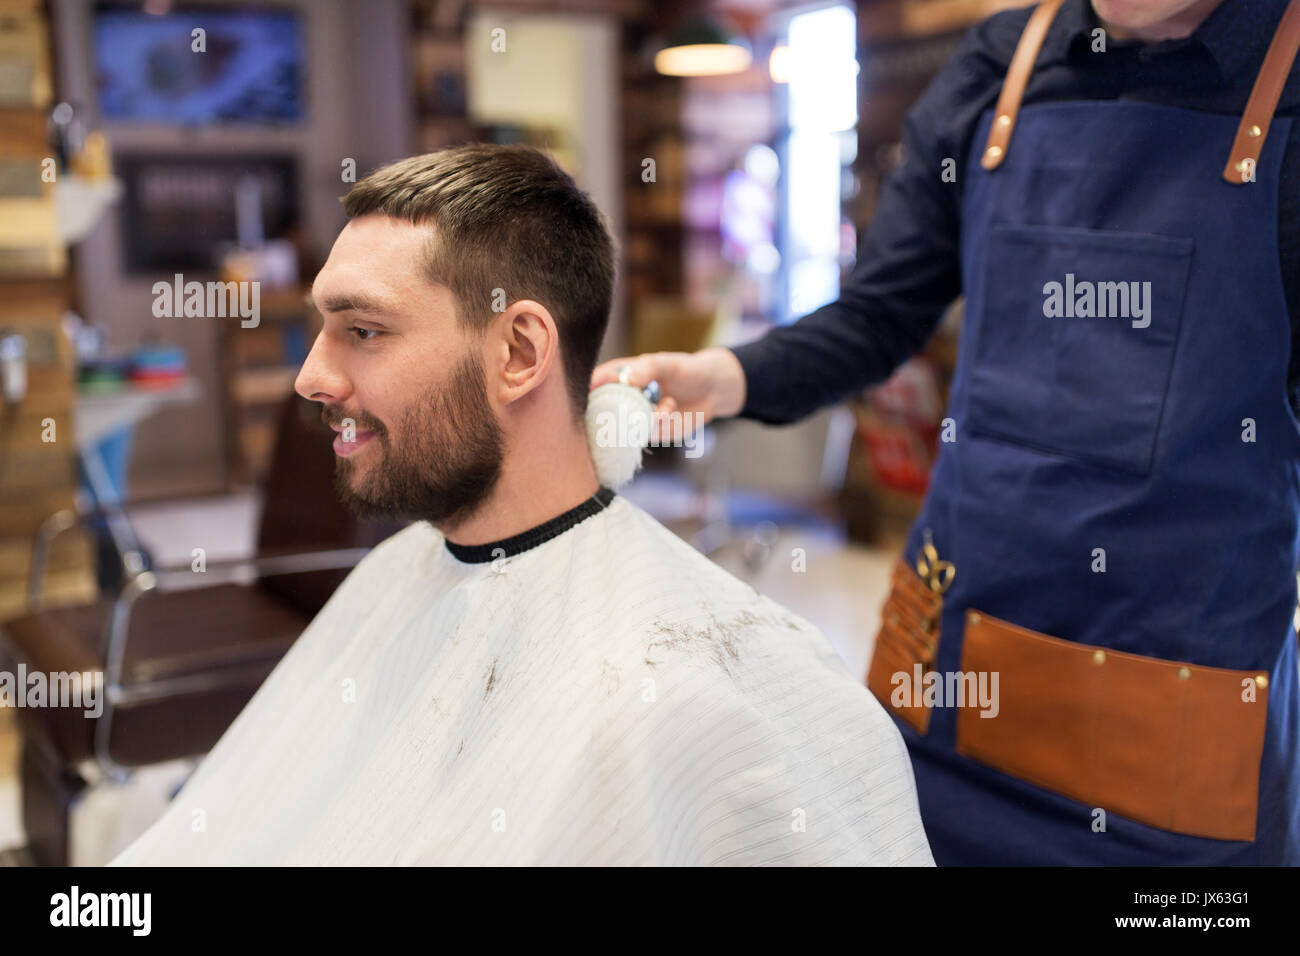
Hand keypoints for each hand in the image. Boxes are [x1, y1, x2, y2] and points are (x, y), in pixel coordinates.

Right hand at [589, 347, 746, 442]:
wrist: (711, 391)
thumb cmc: (686, 370)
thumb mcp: (667, 364)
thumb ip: (647, 368)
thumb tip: (627, 379)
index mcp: (622, 375)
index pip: (598, 380)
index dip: (589, 386)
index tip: (586, 391)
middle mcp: (624, 396)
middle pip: (602, 408)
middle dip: (608, 411)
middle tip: (625, 406)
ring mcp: (636, 415)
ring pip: (623, 425)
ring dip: (640, 418)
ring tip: (665, 405)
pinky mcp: (650, 432)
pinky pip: (644, 434)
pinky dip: (656, 424)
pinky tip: (670, 410)